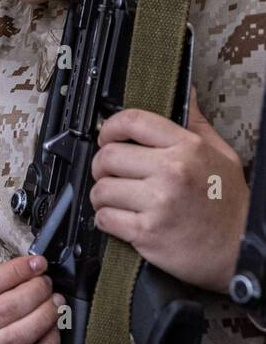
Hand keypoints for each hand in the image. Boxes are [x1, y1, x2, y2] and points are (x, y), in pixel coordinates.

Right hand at [0, 256, 61, 343]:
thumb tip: (31, 268)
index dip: (18, 270)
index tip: (37, 263)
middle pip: (8, 307)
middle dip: (36, 290)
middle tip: (46, 283)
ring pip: (21, 334)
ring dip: (45, 314)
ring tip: (55, 301)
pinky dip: (49, 342)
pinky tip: (53, 328)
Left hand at [91, 92, 247, 292]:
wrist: (242, 250)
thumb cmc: (229, 205)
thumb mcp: (221, 156)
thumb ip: (197, 124)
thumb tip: (188, 93)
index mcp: (187, 148)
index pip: (132, 121)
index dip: (110, 127)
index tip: (106, 137)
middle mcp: (171, 172)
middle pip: (108, 156)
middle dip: (102, 166)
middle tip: (111, 174)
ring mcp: (158, 202)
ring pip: (101, 188)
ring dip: (102, 196)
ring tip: (117, 199)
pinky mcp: (147, 232)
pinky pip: (104, 218)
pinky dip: (105, 219)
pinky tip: (120, 219)